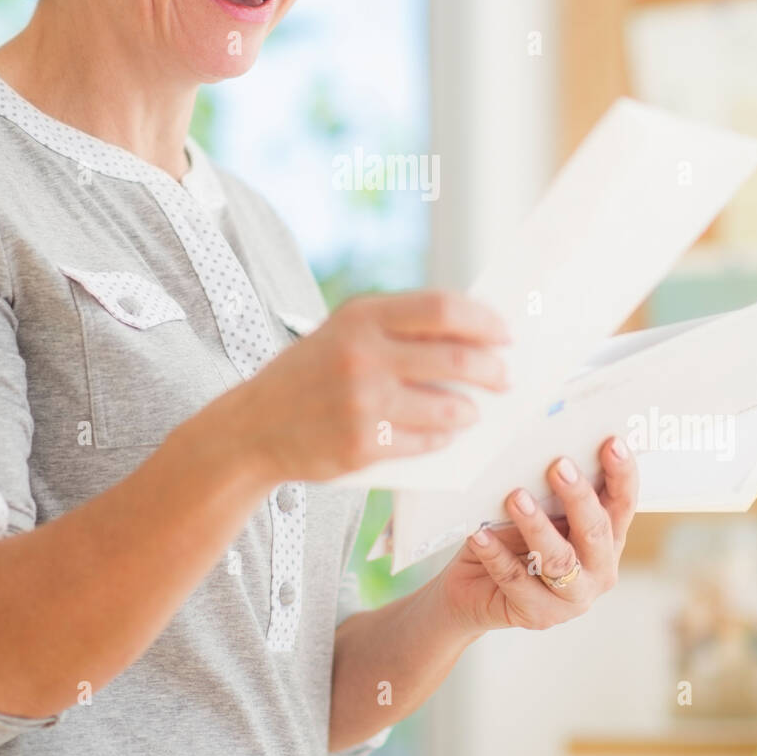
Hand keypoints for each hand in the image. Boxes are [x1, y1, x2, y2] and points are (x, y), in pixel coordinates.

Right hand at [207, 290, 511, 484]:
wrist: (252, 427)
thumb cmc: (310, 373)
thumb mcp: (344, 331)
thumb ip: (399, 326)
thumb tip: (474, 333)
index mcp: (362, 317)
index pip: (443, 309)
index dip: (483, 322)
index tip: (505, 334)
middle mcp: (363, 355)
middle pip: (456, 359)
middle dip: (491, 370)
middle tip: (504, 378)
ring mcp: (362, 403)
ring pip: (447, 408)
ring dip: (470, 411)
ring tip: (472, 411)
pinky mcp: (361, 445)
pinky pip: (425, 442)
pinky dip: (441, 438)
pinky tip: (442, 433)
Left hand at [436, 437, 638, 633]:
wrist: (473, 588)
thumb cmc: (513, 538)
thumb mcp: (538, 511)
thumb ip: (550, 492)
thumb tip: (546, 451)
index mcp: (607, 538)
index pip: (622, 503)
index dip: (622, 473)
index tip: (611, 442)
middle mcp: (598, 570)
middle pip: (595, 531)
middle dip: (578, 496)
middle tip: (558, 465)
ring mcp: (572, 599)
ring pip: (559, 560)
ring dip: (537, 525)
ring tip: (515, 496)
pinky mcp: (539, 615)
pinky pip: (515, 579)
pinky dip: (495, 553)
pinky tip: (479, 534)